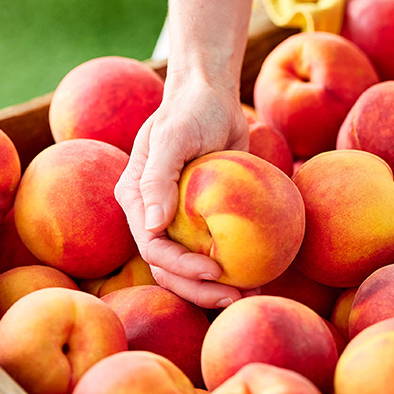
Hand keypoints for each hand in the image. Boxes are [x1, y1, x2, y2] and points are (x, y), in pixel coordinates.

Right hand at [114, 71, 254, 308]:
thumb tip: (152, 226)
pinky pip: (212, 250)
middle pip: (167, 268)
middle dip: (198, 290)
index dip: (181, 267)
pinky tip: (257, 277)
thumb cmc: (190, 110)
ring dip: (213, 289)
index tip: (216, 270)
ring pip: (188, 268)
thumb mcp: (173, 137)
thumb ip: (158, 179)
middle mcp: (152, 215)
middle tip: (236, 297)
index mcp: (135, 200)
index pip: (152, 247)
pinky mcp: (202, 218)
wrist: (212, 96)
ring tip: (247, 295)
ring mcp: (177, 220)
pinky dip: (232, 267)